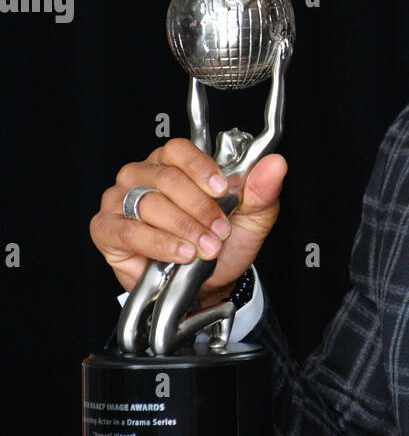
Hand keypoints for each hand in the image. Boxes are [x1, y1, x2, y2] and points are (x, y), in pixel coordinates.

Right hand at [90, 138, 286, 298]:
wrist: (209, 284)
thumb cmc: (223, 243)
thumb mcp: (252, 217)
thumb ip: (261, 189)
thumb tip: (276, 163)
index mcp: (172, 163)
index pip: (178, 150)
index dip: (201, 168)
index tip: (222, 190)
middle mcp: (142, 176)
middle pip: (166, 178)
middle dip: (199, 207)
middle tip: (219, 231)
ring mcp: (120, 200)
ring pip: (148, 203)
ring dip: (183, 227)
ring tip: (205, 247)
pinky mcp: (106, 229)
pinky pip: (128, 230)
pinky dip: (159, 243)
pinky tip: (181, 253)